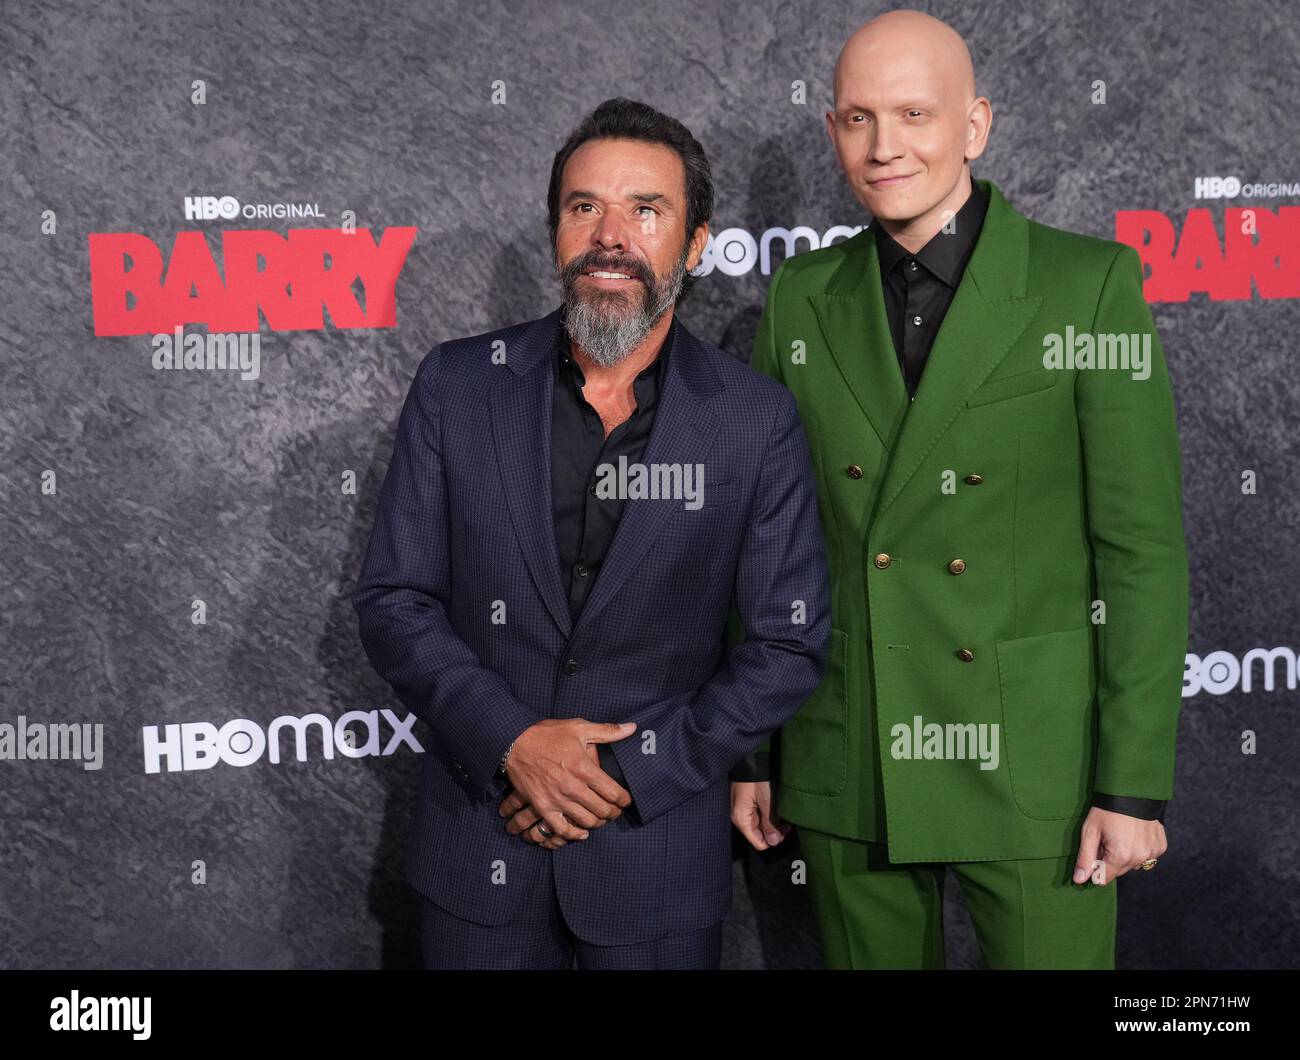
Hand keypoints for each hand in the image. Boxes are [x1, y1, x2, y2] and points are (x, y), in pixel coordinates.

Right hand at [499, 719, 633, 849]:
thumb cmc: (547, 734)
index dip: (624, 800)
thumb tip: (632, 728)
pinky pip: (562, 829)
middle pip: (602, 810)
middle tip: (616, 811)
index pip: (613, 792)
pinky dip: (575, 834)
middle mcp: (572, 786)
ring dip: (598, 823)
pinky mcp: (543, 806)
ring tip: (601, 818)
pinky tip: (582, 832)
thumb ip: (607, 731)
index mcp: (583, 767)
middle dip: (614, 813)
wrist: (514, 743)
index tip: (626, 800)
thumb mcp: (578, 727)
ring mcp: (557, 799)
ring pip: (586, 821)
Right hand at [731, 781, 790, 849]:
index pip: (759, 843)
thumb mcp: (766, 800)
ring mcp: (741, 810)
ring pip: (759, 825)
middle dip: (774, 830)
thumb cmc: (756, 777)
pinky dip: (767, 814)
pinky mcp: (745, 803)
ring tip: (782, 812)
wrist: (749, 758)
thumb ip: (770, 822)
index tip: (785, 829)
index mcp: (741, 819)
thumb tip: (773, 842)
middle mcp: (739, 817)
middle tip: (787, 821)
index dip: (774, 839)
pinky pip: (757, 815)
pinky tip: (774, 807)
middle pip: (759, 835)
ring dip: (772, 822)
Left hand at [1072, 807, 1167, 884]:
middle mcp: (1139, 858)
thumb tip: (1079, 880)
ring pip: (1133, 865)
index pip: (1103, 879)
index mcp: (1120, 856)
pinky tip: (1133, 834)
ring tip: (1120, 835)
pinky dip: (1139, 849)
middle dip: (1109, 860)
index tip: (1094, 852)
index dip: (1095, 868)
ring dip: (1125, 856)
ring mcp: (1152, 853)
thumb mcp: (1090, 831)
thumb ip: (1085, 858)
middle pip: (1118, 872)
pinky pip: (1146, 856)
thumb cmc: (1107, 810)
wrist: (1133, 791)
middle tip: (1106, 839)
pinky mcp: (1160, 847)